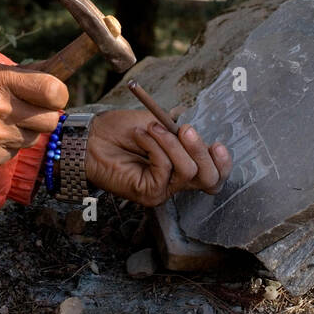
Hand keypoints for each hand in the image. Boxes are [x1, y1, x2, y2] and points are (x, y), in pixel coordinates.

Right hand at [0, 61, 67, 173]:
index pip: (53, 92)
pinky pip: (15, 152)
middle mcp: (0, 109)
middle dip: (44, 115)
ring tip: (3, 122)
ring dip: (25, 131)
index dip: (57, 94)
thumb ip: (20, 72)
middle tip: (29, 110)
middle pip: (51, 119)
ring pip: (34, 138)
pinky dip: (8, 145)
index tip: (50, 95)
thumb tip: (54, 70)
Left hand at [84, 108, 231, 206]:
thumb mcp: (155, 122)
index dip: (223, 162)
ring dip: (171, 144)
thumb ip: (177, 127)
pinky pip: (165, 169)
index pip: (214, 173)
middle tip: (186, 130)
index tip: (218, 143)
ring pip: (188, 171)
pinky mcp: (148, 193)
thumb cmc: (118, 130)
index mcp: (181, 164)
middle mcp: (175, 181)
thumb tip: (193, 120)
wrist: (90, 138)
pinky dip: (155, 147)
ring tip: (151, 128)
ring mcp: (163, 190)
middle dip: (202, 151)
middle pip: (210, 179)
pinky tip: (140, 136)